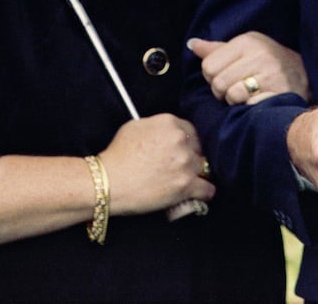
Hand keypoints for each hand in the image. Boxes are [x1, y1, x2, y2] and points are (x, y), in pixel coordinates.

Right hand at [99, 114, 214, 215]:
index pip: (191, 130)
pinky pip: (208, 189)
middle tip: (180, 167)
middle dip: (192, 157)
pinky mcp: (186, 186)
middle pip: (199, 149)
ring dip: (197, 175)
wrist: (109, 182)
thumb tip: (165, 132)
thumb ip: (155, 125)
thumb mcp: (133, 127)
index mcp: (169, 123)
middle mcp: (180, 140)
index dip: (187, 142)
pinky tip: (198, 193)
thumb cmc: (117, 156)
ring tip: (187, 181)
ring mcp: (185, 163)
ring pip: (204, 168)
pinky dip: (204, 192)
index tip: (182, 151)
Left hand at [188, 32, 310, 103]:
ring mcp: (270, 74)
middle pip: (218, 82)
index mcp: (247, 41)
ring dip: (235, 100)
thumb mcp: (244, 48)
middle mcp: (259, 54)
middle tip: (234, 89)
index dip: (212, 77)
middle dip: (221, 91)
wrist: (304, 74)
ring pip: (231, 95)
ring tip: (245, 95)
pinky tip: (256, 101)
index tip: (224, 77)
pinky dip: (248, 107)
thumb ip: (217, 49)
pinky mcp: (278, 93)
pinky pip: (248, 106)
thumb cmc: (267, 61)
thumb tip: (191, 44)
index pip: (208, 65)